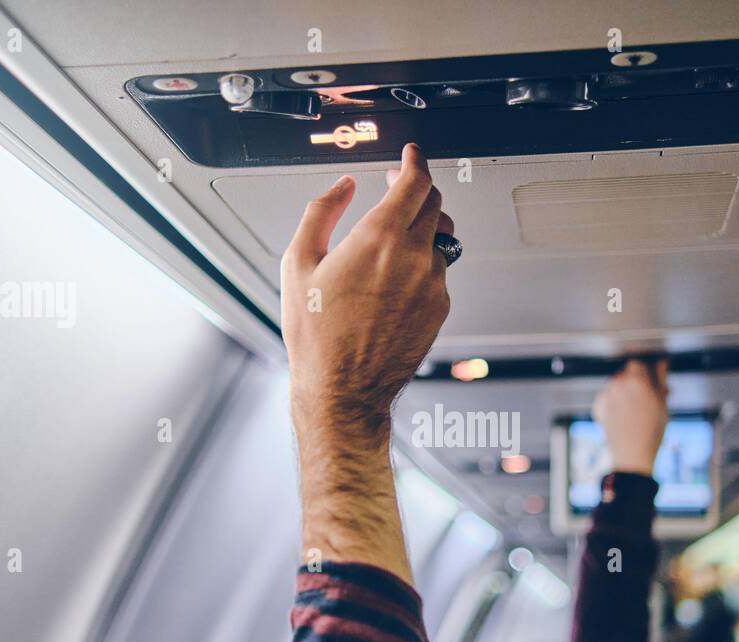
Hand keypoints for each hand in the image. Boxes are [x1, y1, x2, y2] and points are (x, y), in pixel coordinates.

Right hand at [280, 143, 454, 584]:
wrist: (342, 391)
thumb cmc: (316, 336)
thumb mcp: (298, 263)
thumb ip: (321, 212)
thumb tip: (343, 188)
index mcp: (380, 238)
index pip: (416, 181)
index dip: (416, 161)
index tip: (410, 155)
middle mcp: (414, 258)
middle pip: (435, 204)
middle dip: (418, 191)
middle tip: (399, 192)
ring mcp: (433, 284)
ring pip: (440, 238)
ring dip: (422, 230)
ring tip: (394, 243)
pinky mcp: (440, 308)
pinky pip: (439, 272)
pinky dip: (423, 265)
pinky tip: (394, 283)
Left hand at [593, 358, 668, 476]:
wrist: (632, 455)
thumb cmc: (650, 431)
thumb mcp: (662, 402)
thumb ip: (660, 378)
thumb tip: (661, 363)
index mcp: (635, 380)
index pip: (638, 363)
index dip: (646, 369)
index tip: (652, 376)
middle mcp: (617, 384)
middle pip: (626, 373)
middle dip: (636, 380)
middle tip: (648, 394)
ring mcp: (605, 395)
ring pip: (616, 384)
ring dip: (625, 390)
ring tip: (638, 407)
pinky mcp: (598, 407)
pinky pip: (607, 397)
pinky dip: (615, 401)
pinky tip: (626, 414)